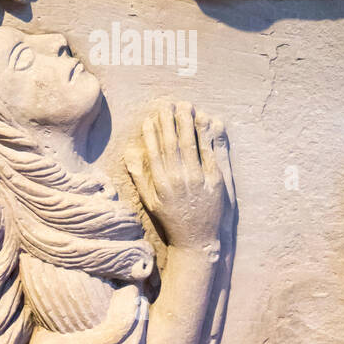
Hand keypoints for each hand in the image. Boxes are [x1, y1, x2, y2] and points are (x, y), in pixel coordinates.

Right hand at [124, 101, 231, 251]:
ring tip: (185, 106)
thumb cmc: (171, 219)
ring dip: (187, 123)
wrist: (196, 239)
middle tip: (168, 104)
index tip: (150, 117)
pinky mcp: (214, 181)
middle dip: (169, 121)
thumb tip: (129, 154)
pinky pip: (209, 154)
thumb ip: (139, 177)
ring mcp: (197, 179)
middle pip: (172, 143)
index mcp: (160, 183)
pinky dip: (206, 136)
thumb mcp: (149, 201)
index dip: (151, 132)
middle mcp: (177, 179)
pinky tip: (204, 122)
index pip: (154, 150)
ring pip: (190, 144)